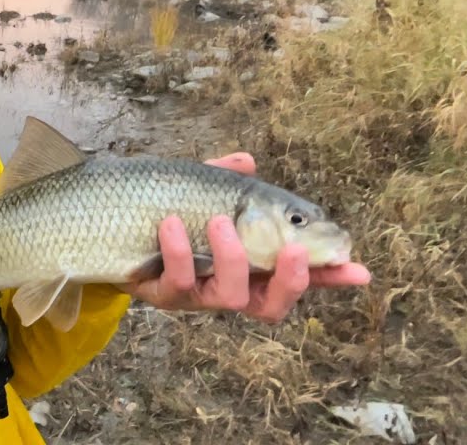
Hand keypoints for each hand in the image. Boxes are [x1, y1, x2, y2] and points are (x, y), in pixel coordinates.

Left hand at [124, 152, 370, 322]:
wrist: (108, 221)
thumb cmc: (164, 205)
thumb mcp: (197, 187)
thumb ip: (224, 178)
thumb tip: (248, 162)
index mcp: (249, 262)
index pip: (296, 275)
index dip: (329, 277)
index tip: (357, 270)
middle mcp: (227, 285)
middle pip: (272, 305)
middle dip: (289, 282)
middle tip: (292, 252)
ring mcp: (196, 294)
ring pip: (229, 297)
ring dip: (231, 258)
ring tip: (219, 220)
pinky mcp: (162, 294)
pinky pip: (178, 282)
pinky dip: (179, 251)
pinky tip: (170, 224)